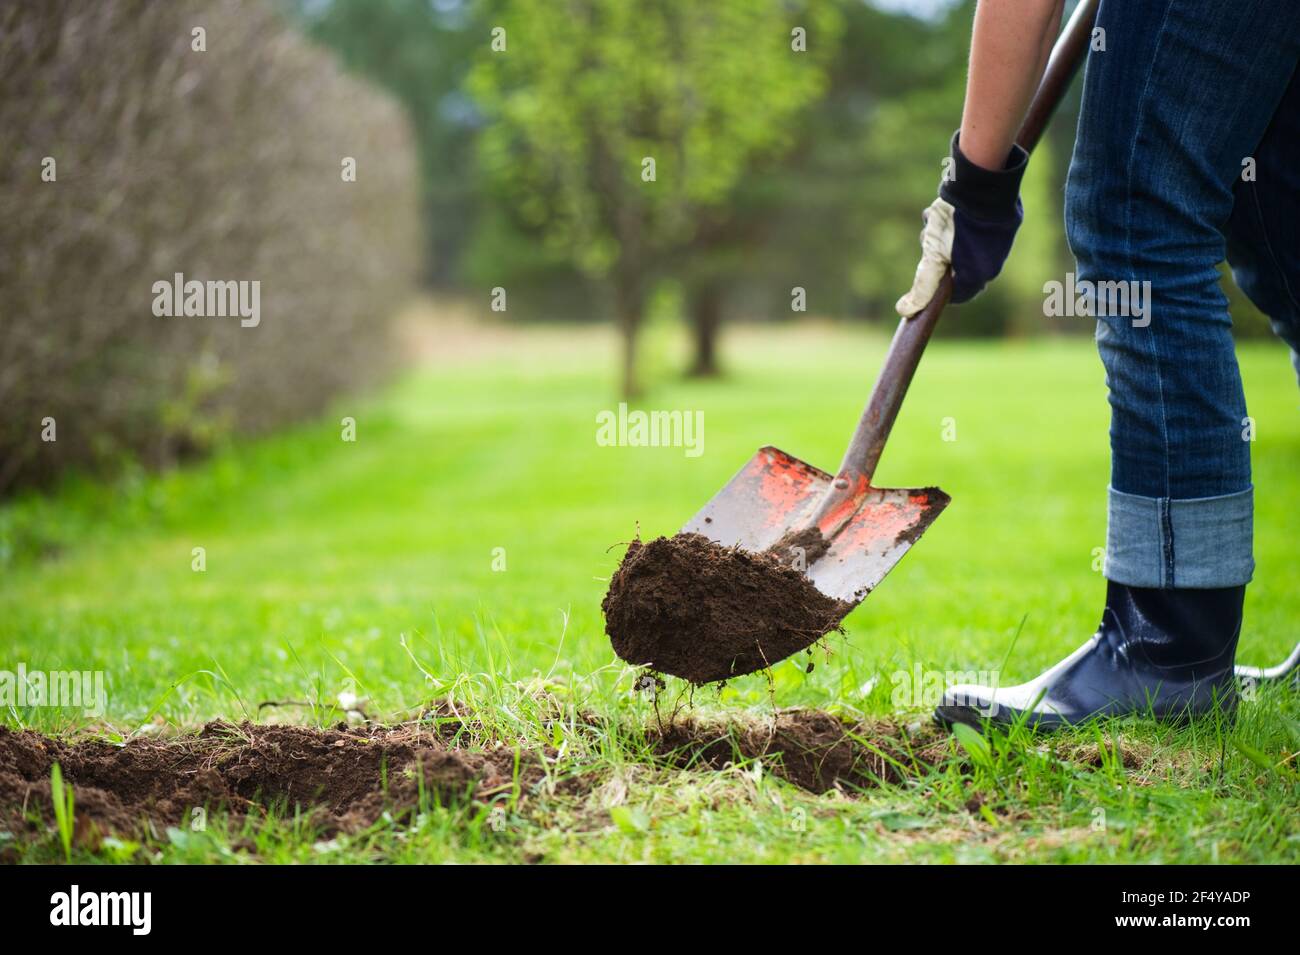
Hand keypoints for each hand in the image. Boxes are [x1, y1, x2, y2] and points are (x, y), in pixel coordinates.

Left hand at [896, 132, 1027, 316]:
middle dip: (936, 256)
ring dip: (941, 237)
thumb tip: (905, 311)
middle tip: (928, 239)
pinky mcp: (999, 221)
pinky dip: (955, 223)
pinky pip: (972, 229)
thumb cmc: (956, 223)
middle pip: (956, 268)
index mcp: (981, 274)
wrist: (983, 181)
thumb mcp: (933, 256)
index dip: (937, 288)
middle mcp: (993, 261)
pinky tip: (945, 209)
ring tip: (934, 220)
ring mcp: (998, 241)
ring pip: (960, 247)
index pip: (958, 294)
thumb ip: (922, 285)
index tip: (923, 277)